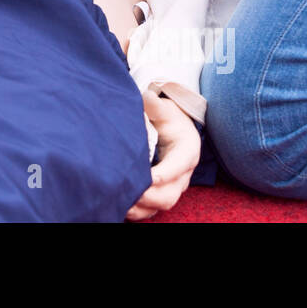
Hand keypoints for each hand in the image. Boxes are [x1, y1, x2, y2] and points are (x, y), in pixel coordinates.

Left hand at [127, 90, 200, 219]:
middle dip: (149, 197)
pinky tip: (119, 206)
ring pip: (161, 204)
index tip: (146, 178)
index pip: (176, 168)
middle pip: (170, 194)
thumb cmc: (169, 117)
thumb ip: (155, 104)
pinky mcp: (162, 192)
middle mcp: (183, 174)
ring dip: (141, 207)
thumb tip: (145, 96)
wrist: (174, 127)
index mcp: (187, 152)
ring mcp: (173, 186)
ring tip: (120, 203)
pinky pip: (152, 209)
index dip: (161, 175)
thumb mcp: (165, 108)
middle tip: (127, 193)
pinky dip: (138, 211)